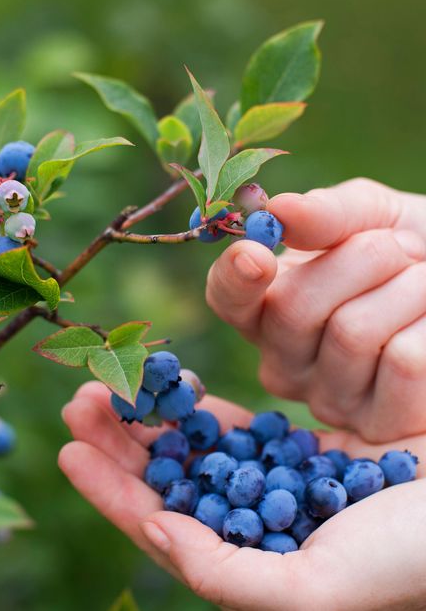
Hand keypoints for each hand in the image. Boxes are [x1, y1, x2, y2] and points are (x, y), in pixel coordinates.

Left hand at [59, 382, 425, 610]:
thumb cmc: (404, 567)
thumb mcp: (311, 592)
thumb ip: (225, 574)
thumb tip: (156, 530)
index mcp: (244, 565)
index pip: (159, 526)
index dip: (109, 492)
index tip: (68, 451)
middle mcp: (250, 527)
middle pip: (166, 481)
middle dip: (118, 444)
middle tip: (79, 401)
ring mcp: (271, 487)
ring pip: (192, 449)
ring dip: (150, 418)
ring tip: (111, 383)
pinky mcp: (298, 454)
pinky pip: (236, 426)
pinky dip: (201, 406)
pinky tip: (177, 384)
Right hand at [206, 178, 425, 441]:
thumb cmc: (414, 252)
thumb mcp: (374, 217)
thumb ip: (327, 213)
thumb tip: (278, 209)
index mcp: (266, 307)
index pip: (227, 297)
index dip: (235, 277)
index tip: (256, 253)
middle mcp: (283, 361)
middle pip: (291, 308)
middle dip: (360, 259)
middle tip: (401, 248)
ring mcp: (326, 399)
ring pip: (351, 333)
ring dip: (408, 288)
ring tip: (424, 284)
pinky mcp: (378, 424)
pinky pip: (403, 362)